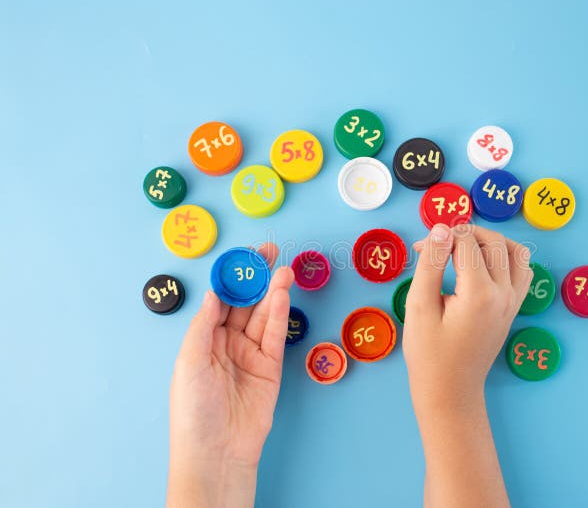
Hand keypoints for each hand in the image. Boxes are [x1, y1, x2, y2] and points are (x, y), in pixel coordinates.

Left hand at [167, 243, 293, 507]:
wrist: (217, 450)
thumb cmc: (194, 409)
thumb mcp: (190, 361)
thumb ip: (205, 324)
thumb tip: (214, 292)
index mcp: (203, 339)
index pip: (221, 300)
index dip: (232, 277)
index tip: (242, 255)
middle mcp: (227, 343)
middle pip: (245, 302)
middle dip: (256, 277)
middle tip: (268, 252)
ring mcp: (250, 354)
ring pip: (263, 315)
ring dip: (272, 291)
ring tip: (282, 269)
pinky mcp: (270, 367)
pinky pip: (275, 335)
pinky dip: (280, 313)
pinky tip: (282, 294)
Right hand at [403, 224, 531, 507]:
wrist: (450, 391)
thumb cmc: (429, 354)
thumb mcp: (419, 307)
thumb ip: (430, 264)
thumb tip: (441, 228)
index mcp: (479, 293)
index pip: (466, 242)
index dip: (440, 237)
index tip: (420, 247)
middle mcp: (504, 293)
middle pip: (493, 241)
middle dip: (464, 233)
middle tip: (437, 245)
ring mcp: (514, 301)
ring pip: (515, 250)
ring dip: (490, 240)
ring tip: (463, 247)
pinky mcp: (514, 307)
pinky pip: (522, 269)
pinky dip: (506, 256)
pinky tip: (482, 264)